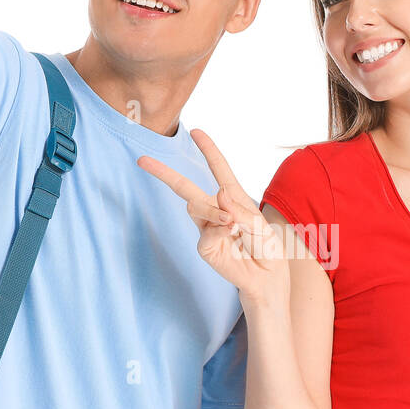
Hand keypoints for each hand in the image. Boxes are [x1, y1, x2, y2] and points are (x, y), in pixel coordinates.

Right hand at [137, 129, 287, 302]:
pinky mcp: (205, 247)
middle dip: (164, 173)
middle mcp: (216, 210)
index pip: (219, 169)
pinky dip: (219, 232)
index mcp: (233, 198)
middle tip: (142, 160)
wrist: (267, 277)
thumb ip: (241, 210)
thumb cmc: (266, 248)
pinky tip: (231, 236)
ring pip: (196, 207)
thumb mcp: (260, 225)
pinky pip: (207, 232)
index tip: (196, 131)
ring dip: (213, 211)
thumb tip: (220, 194)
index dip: (208, 150)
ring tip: (232, 224)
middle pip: (185, 188)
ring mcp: (208, 228)